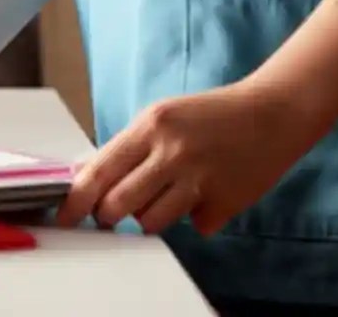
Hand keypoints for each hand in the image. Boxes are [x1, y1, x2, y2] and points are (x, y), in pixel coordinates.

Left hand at [56, 81, 318, 235]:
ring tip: (166, 195)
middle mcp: (173, 152)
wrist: (273, 112)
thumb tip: (84, 178)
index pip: (99, 172)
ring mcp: (200, 180)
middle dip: (109, 215)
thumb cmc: (211, 115)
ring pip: (151, 223)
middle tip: (114, 211)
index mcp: (151, 126)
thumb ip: (125, 148)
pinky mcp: (224, 203)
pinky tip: (206, 192)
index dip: (75, 200)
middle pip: (118, 206)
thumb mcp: (161, 117)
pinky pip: (192, 226)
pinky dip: (193, 217)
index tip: (64, 215)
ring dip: (150, 217)